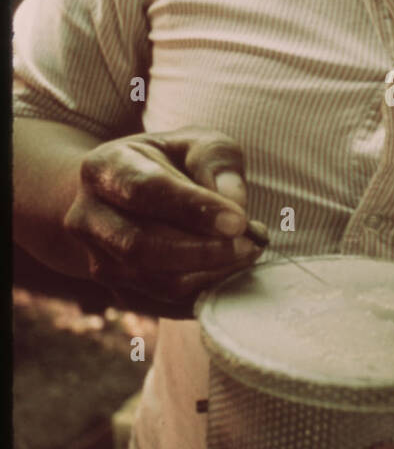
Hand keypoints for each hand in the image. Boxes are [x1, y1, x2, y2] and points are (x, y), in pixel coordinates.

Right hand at [63, 127, 266, 314]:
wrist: (129, 196)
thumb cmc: (171, 164)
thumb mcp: (197, 143)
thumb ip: (216, 162)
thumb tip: (234, 202)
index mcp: (104, 168)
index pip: (145, 190)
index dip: (193, 209)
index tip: (239, 221)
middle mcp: (87, 217)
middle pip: (141, 245)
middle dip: (204, 250)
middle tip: (250, 243)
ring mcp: (98, 259)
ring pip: (152, 281)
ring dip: (209, 274)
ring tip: (247, 253)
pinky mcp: (119, 291)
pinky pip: (164, 304)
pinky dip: (204, 292)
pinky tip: (231, 271)